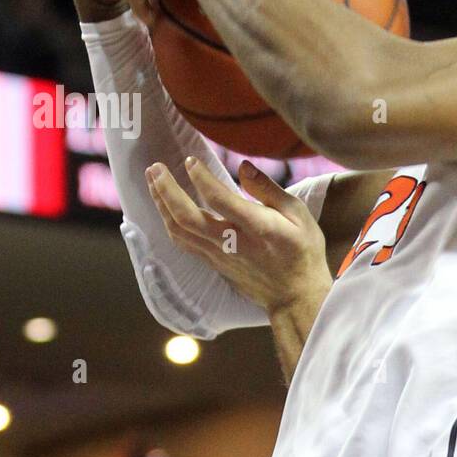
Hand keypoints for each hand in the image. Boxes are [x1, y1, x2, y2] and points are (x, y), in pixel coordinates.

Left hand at [145, 156, 330, 316]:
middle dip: (166, 191)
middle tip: (155, 168)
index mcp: (258, 228)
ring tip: (153, 180)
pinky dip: (169, 221)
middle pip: (187, 217)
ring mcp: (219, 255)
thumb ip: (269, 190)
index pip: (220, 200)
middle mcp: (233, 242)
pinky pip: (183, 241)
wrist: (295, 295)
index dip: (201, 178)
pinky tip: (165, 206)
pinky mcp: (213, 263)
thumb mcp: (299, 216)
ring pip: (179, 230)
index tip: (191, 160)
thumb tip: (242, 167)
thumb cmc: (302, 252)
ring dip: (161, 204)